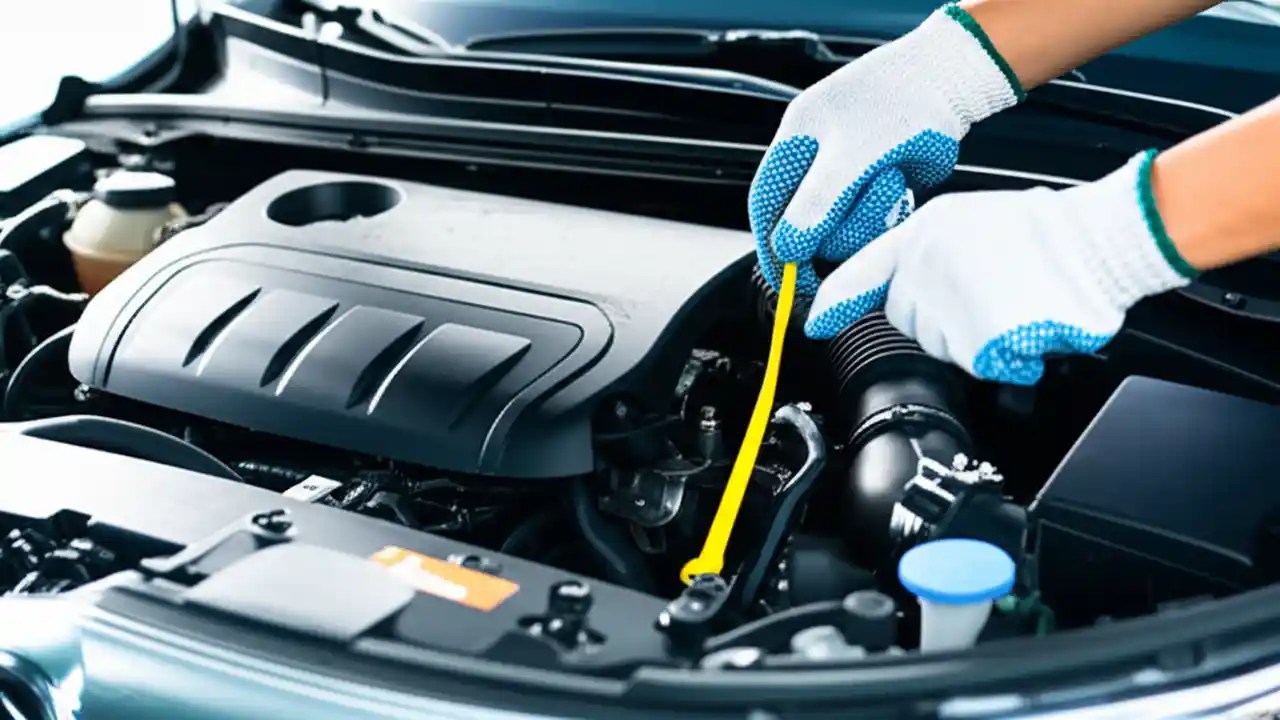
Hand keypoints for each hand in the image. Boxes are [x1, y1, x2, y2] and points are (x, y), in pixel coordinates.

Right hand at [749, 3, 1022, 294]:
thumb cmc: (900, 104)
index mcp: (796, 141)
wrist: (954, 83)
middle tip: (860, 226)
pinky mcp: (876, 187)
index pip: (766, 204)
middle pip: (804, 222)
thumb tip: (787, 247)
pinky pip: (868, 222)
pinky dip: (884, 213)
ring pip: (840, 226)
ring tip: (890, 184)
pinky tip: (899, 188)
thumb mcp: (852, 155)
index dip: (773, 246)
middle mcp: (817, 160)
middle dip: (834, 228)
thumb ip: (816, 203)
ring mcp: (848, 175)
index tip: (788, 282)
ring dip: (866, 216)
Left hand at [804, 151, 1195, 384]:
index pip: (863, 271)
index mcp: (923, 232)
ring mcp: (948, 303)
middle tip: (988, 295)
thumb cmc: (1052, 232)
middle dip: (939, 320)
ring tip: (1013, 302)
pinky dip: (1002, 356)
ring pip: (942, 346)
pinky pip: (977, 362)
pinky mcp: (977, 338)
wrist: (1101, 240)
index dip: (837, 299)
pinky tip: (1025, 324)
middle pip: (906, 320)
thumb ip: (930, 253)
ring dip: (972, 339)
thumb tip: (909, 286)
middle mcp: (925, 266)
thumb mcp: (971, 222)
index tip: (815, 321)